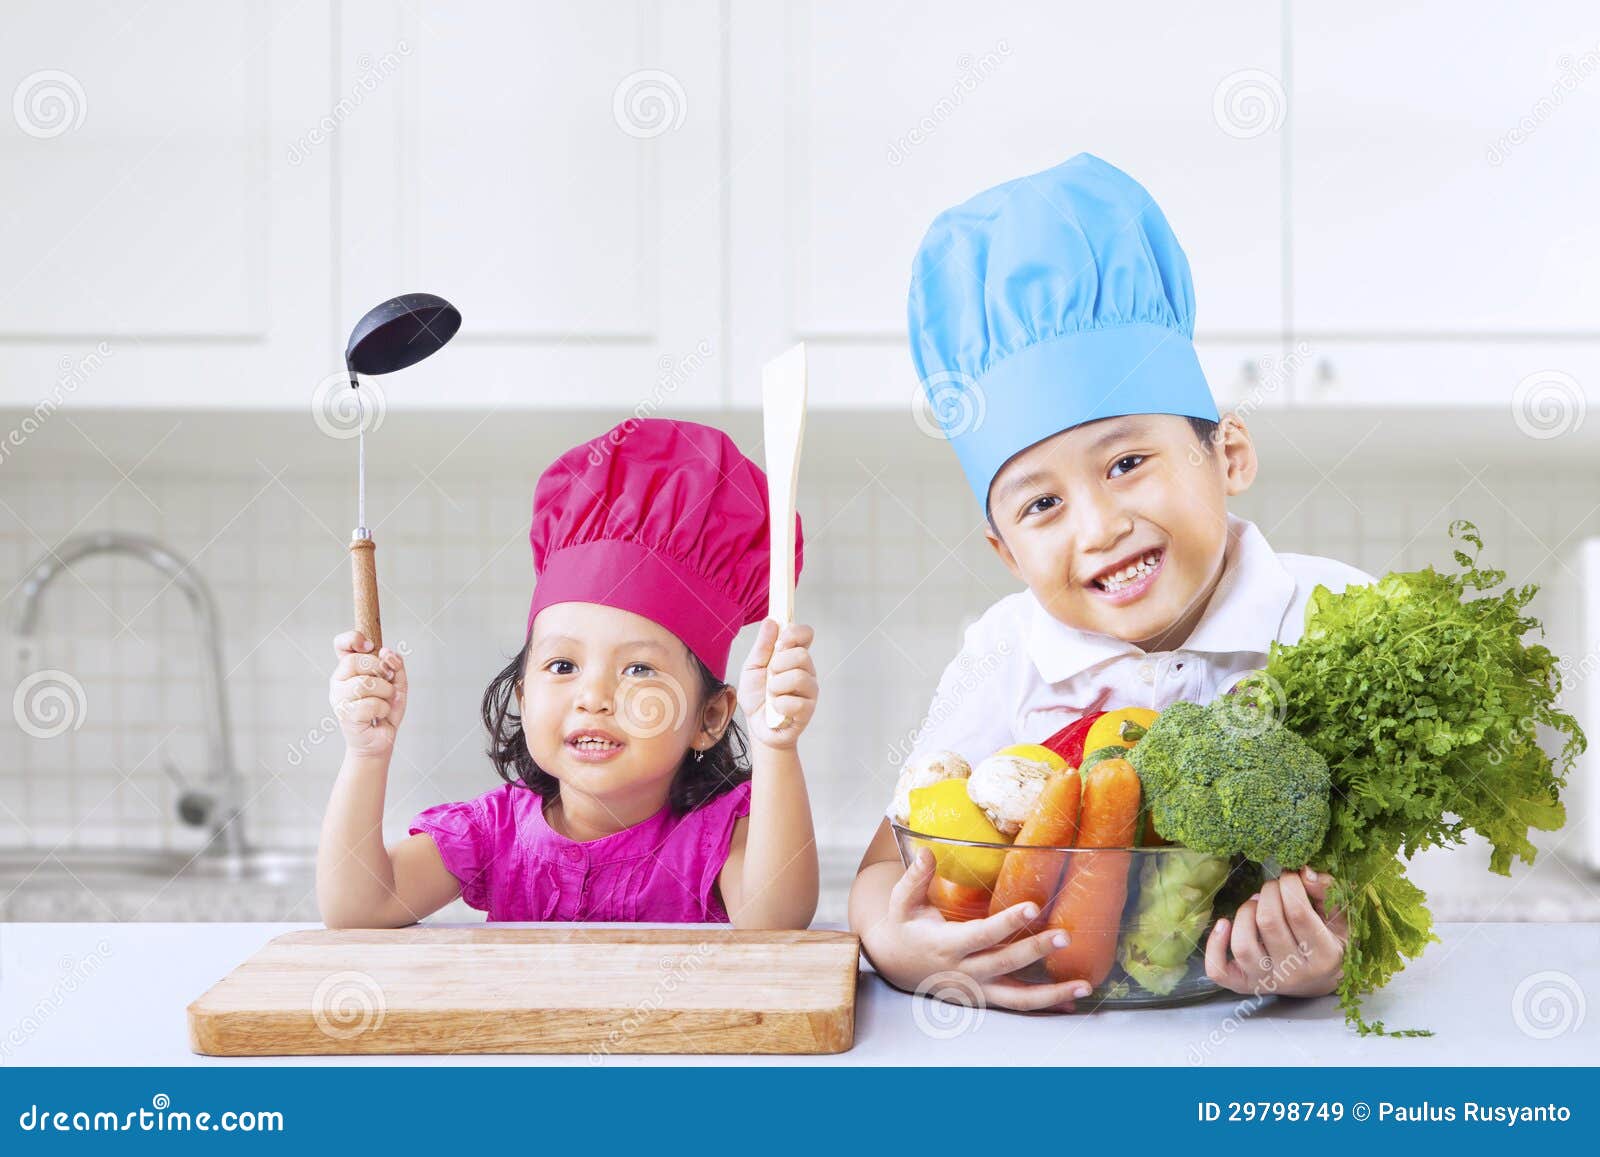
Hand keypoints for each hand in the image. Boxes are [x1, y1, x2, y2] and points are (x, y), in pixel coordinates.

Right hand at [329, 631, 407, 758]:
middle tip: (388, 682)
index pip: (341, 644)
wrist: (381, 738)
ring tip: (385, 702)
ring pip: (365, 683)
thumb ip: (395, 664)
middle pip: (355, 661)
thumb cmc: (385, 709)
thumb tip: (386, 652)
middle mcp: (339, 681)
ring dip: (386, 693)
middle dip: (380, 671)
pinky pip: (370, 704)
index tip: (370, 646)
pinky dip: (383, 709)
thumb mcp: (397, 682)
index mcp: (349, 669)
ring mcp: (339, 698)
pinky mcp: (345, 715)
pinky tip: (379, 716)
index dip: (353, 638)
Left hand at [737, 619, 816, 749]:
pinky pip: (795, 702)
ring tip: (772, 694)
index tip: (780, 642)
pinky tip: (777, 709)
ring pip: (798, 677)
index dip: (795, 633)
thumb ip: (762, 646)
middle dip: (778, 664)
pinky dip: (779, 705)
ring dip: (777, 686)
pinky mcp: (807, 711)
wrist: (757, 726)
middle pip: (801, 654)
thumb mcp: (752, 668)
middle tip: (771, 675)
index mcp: (794, 657)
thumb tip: (771, 621)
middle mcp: (806, 671)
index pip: (806, 634)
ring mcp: (809, 691)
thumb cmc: (757, 697)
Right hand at [869, 848, 1093, 1011]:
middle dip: (1036, 951)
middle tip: (1065, 937)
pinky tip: (1072, 1001)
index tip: (1032, 907)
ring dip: (1052, 994)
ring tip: (1083, 985)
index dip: (1007, 923)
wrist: (895, 966)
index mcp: (945, 945)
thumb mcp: (901, 902)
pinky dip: (1045, 1005)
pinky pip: (1017, 1005)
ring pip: (1017, 997)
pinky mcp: (984, 997)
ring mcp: (976, 989)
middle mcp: (964, 971)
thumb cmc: (903, 928)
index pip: (982, 934)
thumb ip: (915, 878)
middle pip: (1005, 964)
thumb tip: (928, 852)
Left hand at [1204, 867, 1346, 997]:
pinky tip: (1223, 923)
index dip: (1289, 885)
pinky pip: (1220, 970)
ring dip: (1244, 913)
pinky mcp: (1244, 986)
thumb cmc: (1326, 943)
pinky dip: (1214, 945)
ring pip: (1243, 945)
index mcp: (1325, 956)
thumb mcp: (1337, 918)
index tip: (1288, 875)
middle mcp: (1295, 973)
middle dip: (1267, 893)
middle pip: (1269, 923)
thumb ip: (1325, 892)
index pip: (1298, 913)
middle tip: (1272, 887)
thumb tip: (1303, 871)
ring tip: (1255, 902)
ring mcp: (1267, 981)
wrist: (1318, 983)